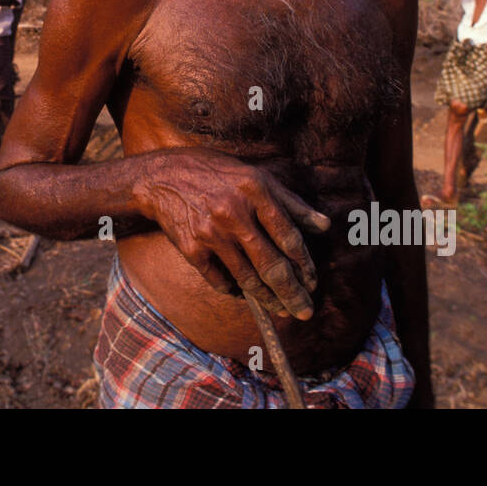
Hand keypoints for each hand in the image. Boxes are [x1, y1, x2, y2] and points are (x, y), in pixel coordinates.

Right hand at [135, 148, 331, 319]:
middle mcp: (233, 213)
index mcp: (255, 191)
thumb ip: (291, 202)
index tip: (313, 282)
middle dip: (292, 294)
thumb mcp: (256, 177)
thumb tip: (325, 226)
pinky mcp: (191, 249)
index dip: (305, 265)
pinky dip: (234, 291)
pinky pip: (220, 281)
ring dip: (267, 299)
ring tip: (280, 310)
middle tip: (305, 311)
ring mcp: (211, 233)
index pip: (289, 237)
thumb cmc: (216, 174)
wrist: (161, 178)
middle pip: (271, 265)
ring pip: (247, 278)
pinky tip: (244, 294)